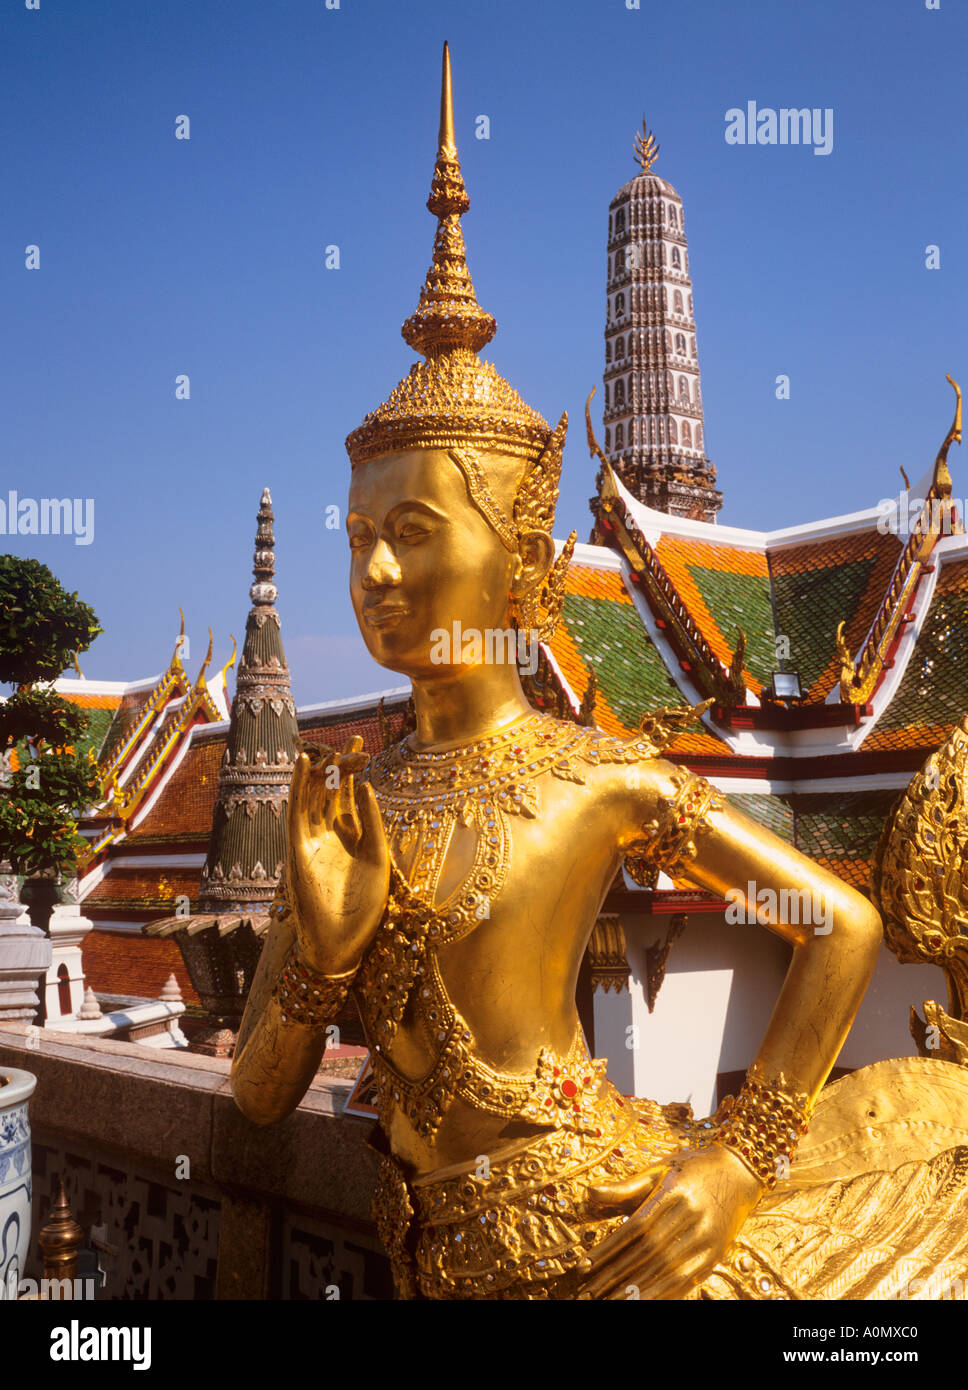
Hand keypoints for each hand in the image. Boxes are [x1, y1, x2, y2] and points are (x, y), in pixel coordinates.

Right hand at [286, 736, 388, 974]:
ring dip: (321, 771)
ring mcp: (310, 842)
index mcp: (346, 838)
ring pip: (312, 797)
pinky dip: (298, 788)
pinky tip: (304, 766)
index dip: (353, 770)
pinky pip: (296, 812)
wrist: (342, 944)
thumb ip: (372, 823)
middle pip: (329, 791)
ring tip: (331, 745)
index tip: (364, 745)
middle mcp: (326, 836)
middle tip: (355, 739)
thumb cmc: (361, 909)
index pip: (346, 795)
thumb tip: (366, 786)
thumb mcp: (377, 858)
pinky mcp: (297, 851)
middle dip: (340, 765)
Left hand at [579, 1144, 762, 1299]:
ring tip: (609, 1303)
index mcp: (674, 1193)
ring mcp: (707, 1239)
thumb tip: (589, 1193)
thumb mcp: (659, 1169)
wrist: (741, 1172)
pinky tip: (643, 1301)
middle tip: (587, 1294)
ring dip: (636, 1291)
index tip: (583, 1266)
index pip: (635, 1228)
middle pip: (648, 1254)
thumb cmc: (692, 1168)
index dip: (608, 1249)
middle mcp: (692, 1217)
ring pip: (667, 1271)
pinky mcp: (716, 1255)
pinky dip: (663, 1294)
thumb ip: (625, 1186)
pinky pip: (687, 1280)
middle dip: (615, 1276)